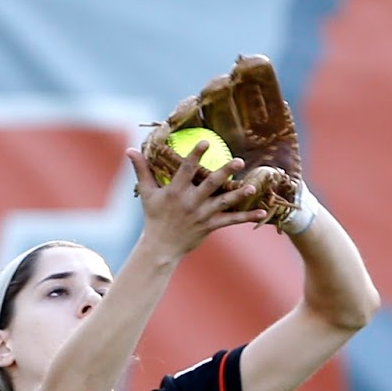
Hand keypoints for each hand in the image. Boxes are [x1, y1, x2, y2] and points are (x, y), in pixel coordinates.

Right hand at [127, 143, 266, 257]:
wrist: (161, 248)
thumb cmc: (154, 218)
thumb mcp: (146, 193)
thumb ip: (141, 170)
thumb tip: (129, 149)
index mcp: (175, 191)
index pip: (187, 169)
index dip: (196, 154)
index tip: (206, 142)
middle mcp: (191, 202)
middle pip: (210, 184)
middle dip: (225, 172)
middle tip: (238, 160)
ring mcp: (202, 215)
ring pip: (224, 202)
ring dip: (239, 195)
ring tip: (253, 187)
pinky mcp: (210, 226)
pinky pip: (231, 220)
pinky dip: (246, 217)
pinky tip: (262, 212)